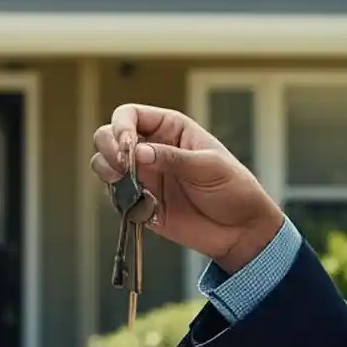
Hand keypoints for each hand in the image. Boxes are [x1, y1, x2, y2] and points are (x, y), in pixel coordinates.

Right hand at [91, 103, 284, 272]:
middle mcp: (152, 148)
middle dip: (109, 147)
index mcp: (170, 129)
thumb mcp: (209, 167)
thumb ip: (173, 158)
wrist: (241, 230)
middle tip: (124, 165)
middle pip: (109, 136)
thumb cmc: (234, 189)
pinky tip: (141, 203)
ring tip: (128, 182)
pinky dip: (117, 197)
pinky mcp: (140, 202)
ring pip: (104, 164)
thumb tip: (139, 152)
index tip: (127, 146)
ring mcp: (144, 176)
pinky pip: (115, 195)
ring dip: (107, 170)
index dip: (121, 126)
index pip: (130, 115)